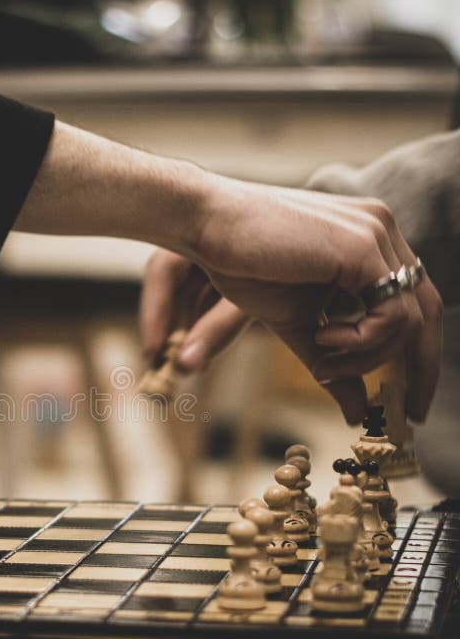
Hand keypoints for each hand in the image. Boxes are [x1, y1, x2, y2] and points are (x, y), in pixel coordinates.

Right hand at [144, 175, 442, 423]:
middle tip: (408, 413)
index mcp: (368, 244)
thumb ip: (329, 360)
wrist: (210, 225)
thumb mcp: (297, 324)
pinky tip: (323, 337)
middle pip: (429, 310)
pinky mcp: (361, 246)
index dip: (420, 353)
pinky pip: (389, 314)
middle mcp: (381, 233)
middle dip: (424, 368)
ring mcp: (375, 235)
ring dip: (368, 357)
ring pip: (410, 319)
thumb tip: (354, 410)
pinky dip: (361, 341)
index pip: (414, 301)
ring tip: (323, 360)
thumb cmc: (243, 265)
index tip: (407, 399)